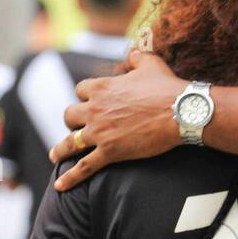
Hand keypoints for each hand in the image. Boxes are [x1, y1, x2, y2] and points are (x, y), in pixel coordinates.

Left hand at [49, 50, 184, 190]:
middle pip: (69, 114)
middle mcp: (94, 110)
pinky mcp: (110, 152)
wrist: (181, 112)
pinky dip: (70, 177)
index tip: (91, 101)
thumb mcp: (150, 63)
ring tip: (56, 155)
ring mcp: (99, 132)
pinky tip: (60, 186)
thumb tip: (132, 52)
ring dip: (61, 149)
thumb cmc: (167, 87)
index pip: (81, 90)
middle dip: (73, 121)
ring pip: (69, 142)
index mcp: (101, 87)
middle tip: (78, 127)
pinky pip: (84, 167)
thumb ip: (136, 57)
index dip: (86, 96)